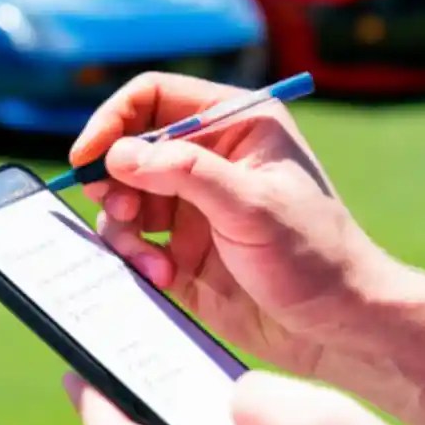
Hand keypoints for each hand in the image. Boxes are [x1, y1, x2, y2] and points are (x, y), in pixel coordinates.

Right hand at [70, 73, 394, 376]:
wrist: (338, 327)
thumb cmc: (314, 255)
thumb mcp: (252, 206)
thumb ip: (185, 173)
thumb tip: (117, 155)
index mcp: (235, 125)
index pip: (154, 98)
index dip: (113, 120)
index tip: (87, 155)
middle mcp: (209, 160)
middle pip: (128, 149)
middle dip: (113, 181)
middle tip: (121, 212)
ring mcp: (192, 207)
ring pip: (123, 200)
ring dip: (124, 229)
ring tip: (149, 260)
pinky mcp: (181, 252)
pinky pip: (133, 244)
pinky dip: (135, 259)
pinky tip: (162, 279)